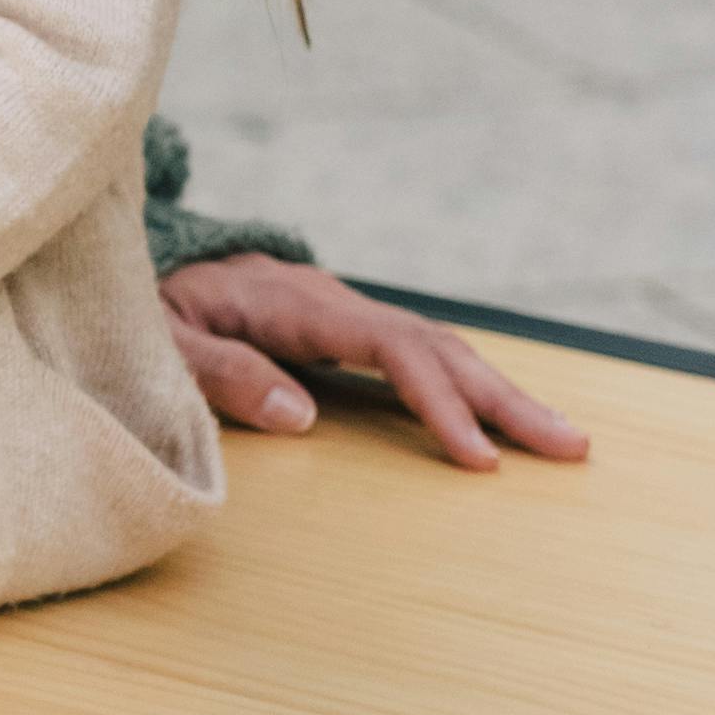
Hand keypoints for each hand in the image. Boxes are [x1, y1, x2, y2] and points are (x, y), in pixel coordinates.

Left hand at [159, 255, 591, 475]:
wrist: (144, 258)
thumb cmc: (149, 303)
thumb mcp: (160, 338)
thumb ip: (221, 372)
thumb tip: (300, 414)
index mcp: (295, 304)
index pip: (391, 350)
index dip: (440, 401)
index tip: (479, 455)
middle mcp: (333, 303)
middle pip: (436, 347)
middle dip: (505, 399)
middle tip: (570, 447)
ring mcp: (343, 314)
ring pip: (438, 350)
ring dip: (500, 394)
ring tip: (562, 440)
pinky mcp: (342, 330)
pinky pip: (417, 357)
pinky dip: (465, 386)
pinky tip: (500, 418)